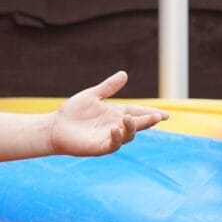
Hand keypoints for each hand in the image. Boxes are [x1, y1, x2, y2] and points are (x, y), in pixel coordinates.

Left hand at [48, 71, 166, 155]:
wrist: (55, 126)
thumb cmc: (73, 112)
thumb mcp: (92, 95)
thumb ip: (108, 87)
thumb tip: (124, 74)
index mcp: (116, 113)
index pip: (138, 112)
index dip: (151, 113)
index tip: (166, 114)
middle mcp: (116, 126)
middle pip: (137, 124)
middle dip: (148, 121)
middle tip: (158, 117)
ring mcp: (109, 137)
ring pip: (128, 135)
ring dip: (131, 128)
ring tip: (129, 118)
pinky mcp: (99, 147)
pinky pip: (113, 145)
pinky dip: (116, 138)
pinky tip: (115, 129)